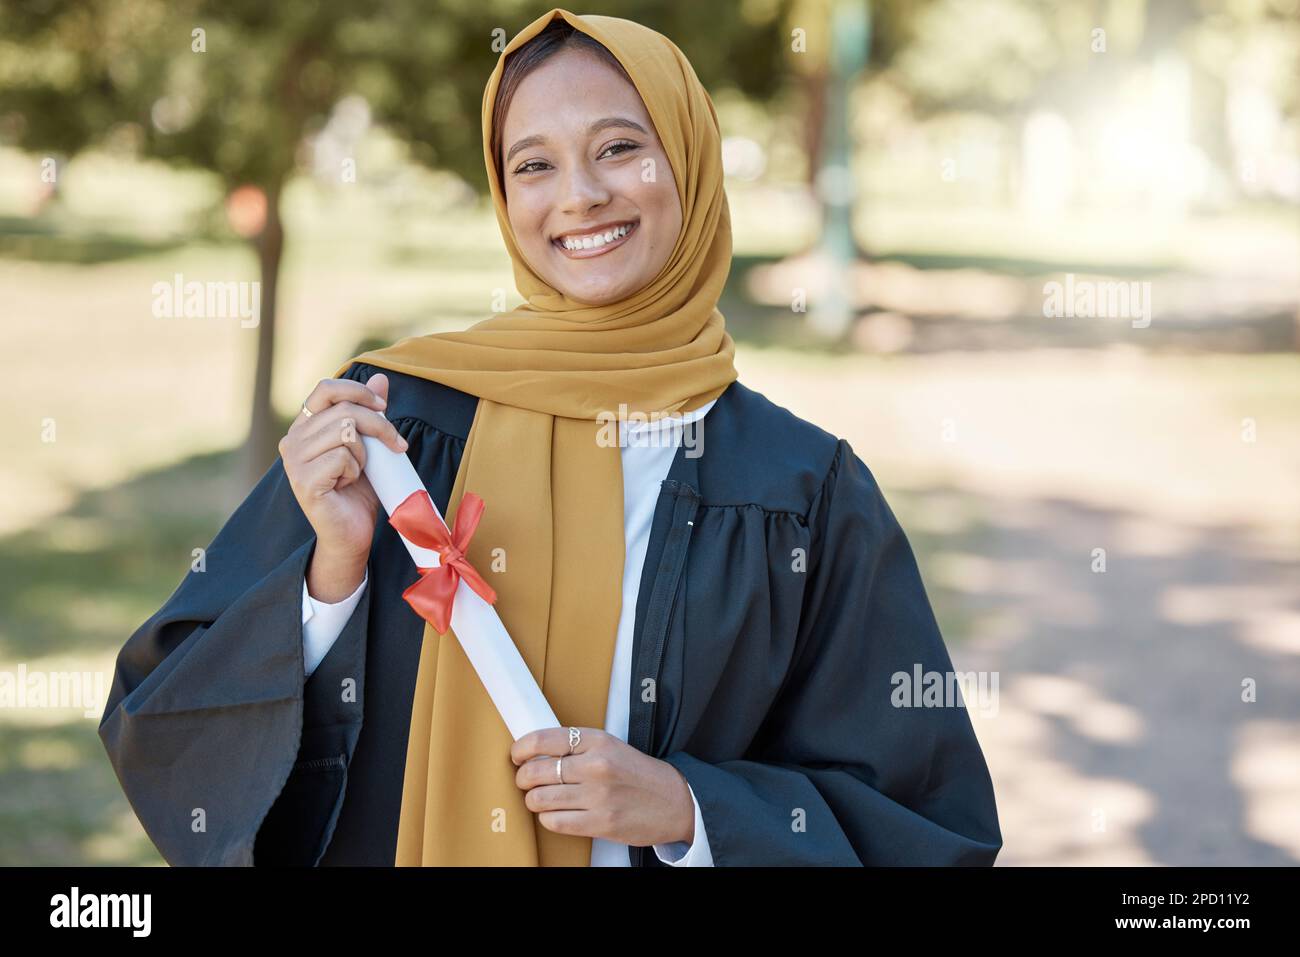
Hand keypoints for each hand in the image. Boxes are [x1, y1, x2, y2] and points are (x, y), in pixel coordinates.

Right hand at [280, 374, 407, 581]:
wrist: (352, 534)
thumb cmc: (360, 491)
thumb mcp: (370, 446)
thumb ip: (372, 413)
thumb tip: (382, 377)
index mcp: (304, 427)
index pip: (327, 389)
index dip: (358, 391)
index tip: (383, 407)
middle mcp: (292, 439)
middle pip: (345, 411)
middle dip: (379, 426)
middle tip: (397, 446)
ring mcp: (293, 460)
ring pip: (345, 432)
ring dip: (365, 454)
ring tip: (359, 472)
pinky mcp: (303, 480)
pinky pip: (342, 457)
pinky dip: (355, 471)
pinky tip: (346, 485)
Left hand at [511, 727, 694, 847]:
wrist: (674, 801)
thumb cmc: (638, 774)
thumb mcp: (610, 747)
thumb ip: (577, 747)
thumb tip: (535, 752)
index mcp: (598, 741)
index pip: (543, 740)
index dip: (521, 749)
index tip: (516, 755)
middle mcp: (596, 766)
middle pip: (535, 771)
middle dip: (523, 778)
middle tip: (526, 780)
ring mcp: (598, 796)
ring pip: (539, 799)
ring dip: (533, 800)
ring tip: (540, 798)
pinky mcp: (600, 823)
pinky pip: (554, 821)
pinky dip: (547, 818)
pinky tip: (556, 813)